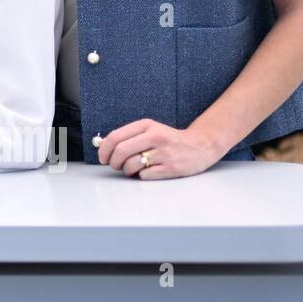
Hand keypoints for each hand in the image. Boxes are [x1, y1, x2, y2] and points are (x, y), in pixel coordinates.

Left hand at [97, 118, 224, 178]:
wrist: (201, 146)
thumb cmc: (168, 140)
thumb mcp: (149, 130)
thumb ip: (127, 136)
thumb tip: (101, 145)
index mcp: (147, 125)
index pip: (116, 137)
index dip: (104, 149)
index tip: (103, 157)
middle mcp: (155, 137)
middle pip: (121, 151)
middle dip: (113, 162)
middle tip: (115, 166)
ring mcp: (164, 153)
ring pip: (131, 164)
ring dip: (127, 170)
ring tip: (133, 169)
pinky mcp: (172, 168)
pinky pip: (145, 175)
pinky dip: (142, 176)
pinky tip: (149, 171)